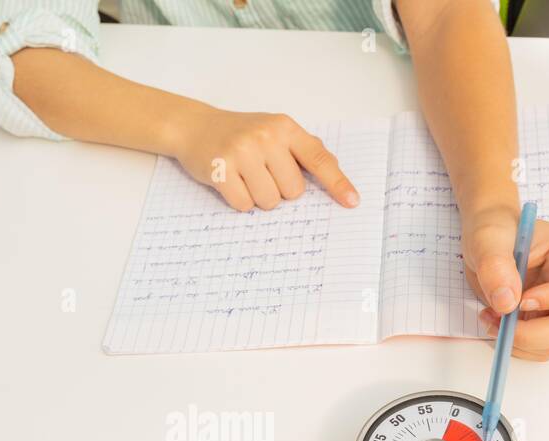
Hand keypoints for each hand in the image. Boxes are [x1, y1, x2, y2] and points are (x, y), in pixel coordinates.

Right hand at [168, 107, 358, 212]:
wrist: (196, 127)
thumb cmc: (241, 133)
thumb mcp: (274, 130)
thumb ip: (302, 150)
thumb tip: (333, 175)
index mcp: (284, 127)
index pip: (318, 159)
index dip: (337, 183)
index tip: (351, 202)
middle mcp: (266, 137)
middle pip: (293, 192)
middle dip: (280, 190)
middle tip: (262, 173)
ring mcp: (242, 153)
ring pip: (269, 202)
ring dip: (259, 198)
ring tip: (246, 177)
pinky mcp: (221, 171)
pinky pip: (244, 205)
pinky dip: (240, 201)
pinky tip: (232, 182)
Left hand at [462, 208, 548, 360]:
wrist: (485, 242)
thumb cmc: (494, 230)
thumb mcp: (488, 237)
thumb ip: (496, 265)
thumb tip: (507, 303)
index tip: (522, 300)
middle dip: (535, 334)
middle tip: (501, 325)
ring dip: (521, 342)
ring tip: (491, 318)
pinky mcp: (547, 322)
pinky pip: (540, 348)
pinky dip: (516, 345)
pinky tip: (496, 323)